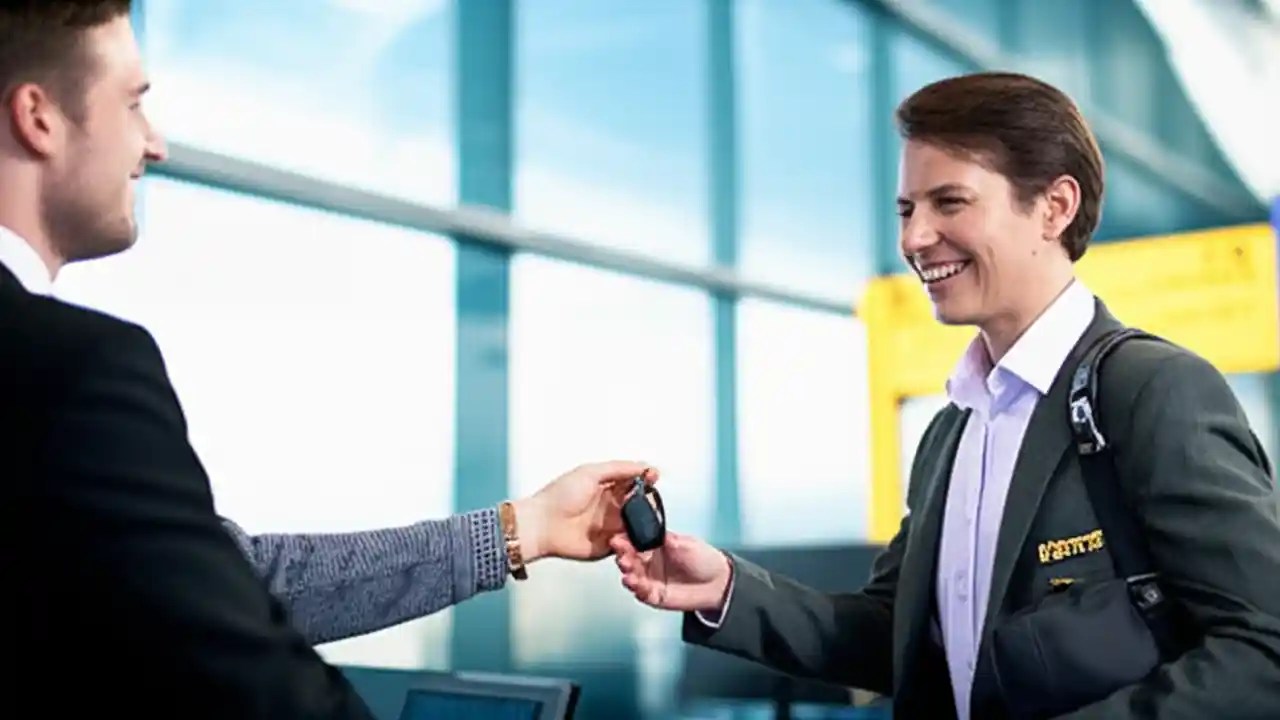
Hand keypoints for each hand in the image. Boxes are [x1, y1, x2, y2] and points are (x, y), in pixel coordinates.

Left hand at [511, 461, 656, 562]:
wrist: (542, 525)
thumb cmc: (559, 496)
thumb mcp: (590, 473)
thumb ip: (618, 468)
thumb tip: (644, 466)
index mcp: (607, 487)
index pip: (634, 482)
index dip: (646, 479)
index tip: (654, 476)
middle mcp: (611, 507)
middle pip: (639, 504)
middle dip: (648, 502)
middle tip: (650, 502)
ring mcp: (610, 527)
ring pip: (637, 525)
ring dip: (643, 523)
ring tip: (642, 520)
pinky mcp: (608, 546)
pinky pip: (628, 544)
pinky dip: (633, 541)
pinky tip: (631, 535)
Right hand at [610, 531, 731, 612]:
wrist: (719, 583)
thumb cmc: (704, 560)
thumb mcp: (687, 543)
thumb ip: (668, 540)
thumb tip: (654, 531)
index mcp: (654, 546)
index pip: (634, 541)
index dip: (624, 541)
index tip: (618, 539)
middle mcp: (649, 563)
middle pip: (629, 559)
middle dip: (623, 557)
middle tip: (622, 556)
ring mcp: (650, 580)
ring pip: (632, 577)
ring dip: (628, 574)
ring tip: (628, 573)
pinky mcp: (655, 596)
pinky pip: (642, 593)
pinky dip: (637, 589)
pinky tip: (636, 585)